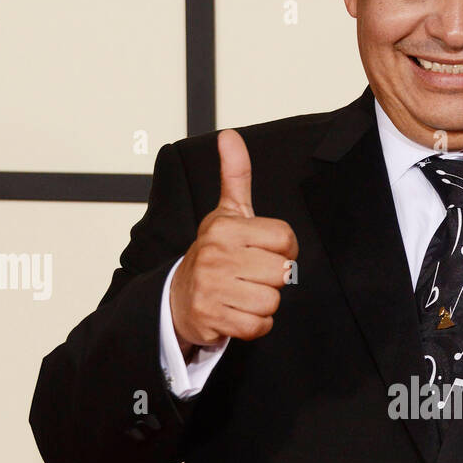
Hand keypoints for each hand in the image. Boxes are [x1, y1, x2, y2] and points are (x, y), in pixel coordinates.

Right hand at [169, 129, 298, 352]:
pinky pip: (258, 326)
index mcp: (224, 227)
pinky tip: (239, 312)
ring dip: (264, 303)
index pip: (285, 239)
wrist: (177, 298)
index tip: (268, 252)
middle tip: (252, 275)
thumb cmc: (213, 254)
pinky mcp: (212, 317)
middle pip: (282, 273)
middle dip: (273, 279)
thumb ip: (235, 176)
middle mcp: (216, 254)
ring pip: (272, 301)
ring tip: (244, 293)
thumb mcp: (224, 213)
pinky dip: (255, 325)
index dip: (285, 250)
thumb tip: (230, 136)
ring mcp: (212, 287)